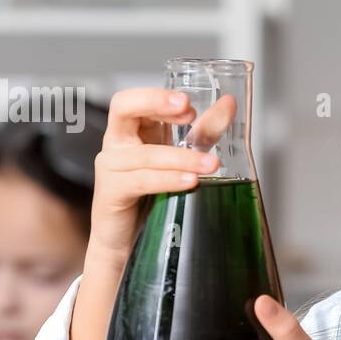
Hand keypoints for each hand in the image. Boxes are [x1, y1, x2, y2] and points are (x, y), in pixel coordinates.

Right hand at [89, 88, 235, 259]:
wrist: (125, 242)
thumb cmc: (150, 198)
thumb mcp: (180, 159)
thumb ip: (202, 132)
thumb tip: (229, 105)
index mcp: (133, 132)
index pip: (135, 100)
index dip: (158, 96)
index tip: (188, 104)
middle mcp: (118, 144)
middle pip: (123, 109)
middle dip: (155, 104)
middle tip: (187, 109)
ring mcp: (111, 168)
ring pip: (145, 154)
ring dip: (181, 156)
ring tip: (211, 164)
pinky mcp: (112, 193)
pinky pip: (141, 181)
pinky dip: (168, 180)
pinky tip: (189, 182)